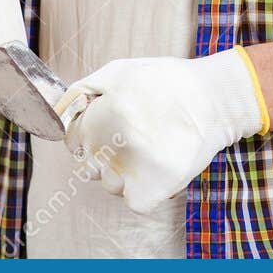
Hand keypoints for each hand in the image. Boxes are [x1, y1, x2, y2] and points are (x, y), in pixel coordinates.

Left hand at [55, 48, 268, 213]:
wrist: (215, 98)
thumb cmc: (166, 81)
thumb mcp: (119, 70)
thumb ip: (83, 90)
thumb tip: (57, 111)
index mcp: (103, 112)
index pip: (73, 141)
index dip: (89, 137)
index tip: (109, 133)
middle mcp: (116, 140)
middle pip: (89, 166)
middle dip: (106, 156)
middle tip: (134, 140)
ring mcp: (135, 166)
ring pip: (110, 186)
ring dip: (125, 174)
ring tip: (150, 151)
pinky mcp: (154, 187)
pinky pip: (133, 201)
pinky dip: (143, 191)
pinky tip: (157, 168)